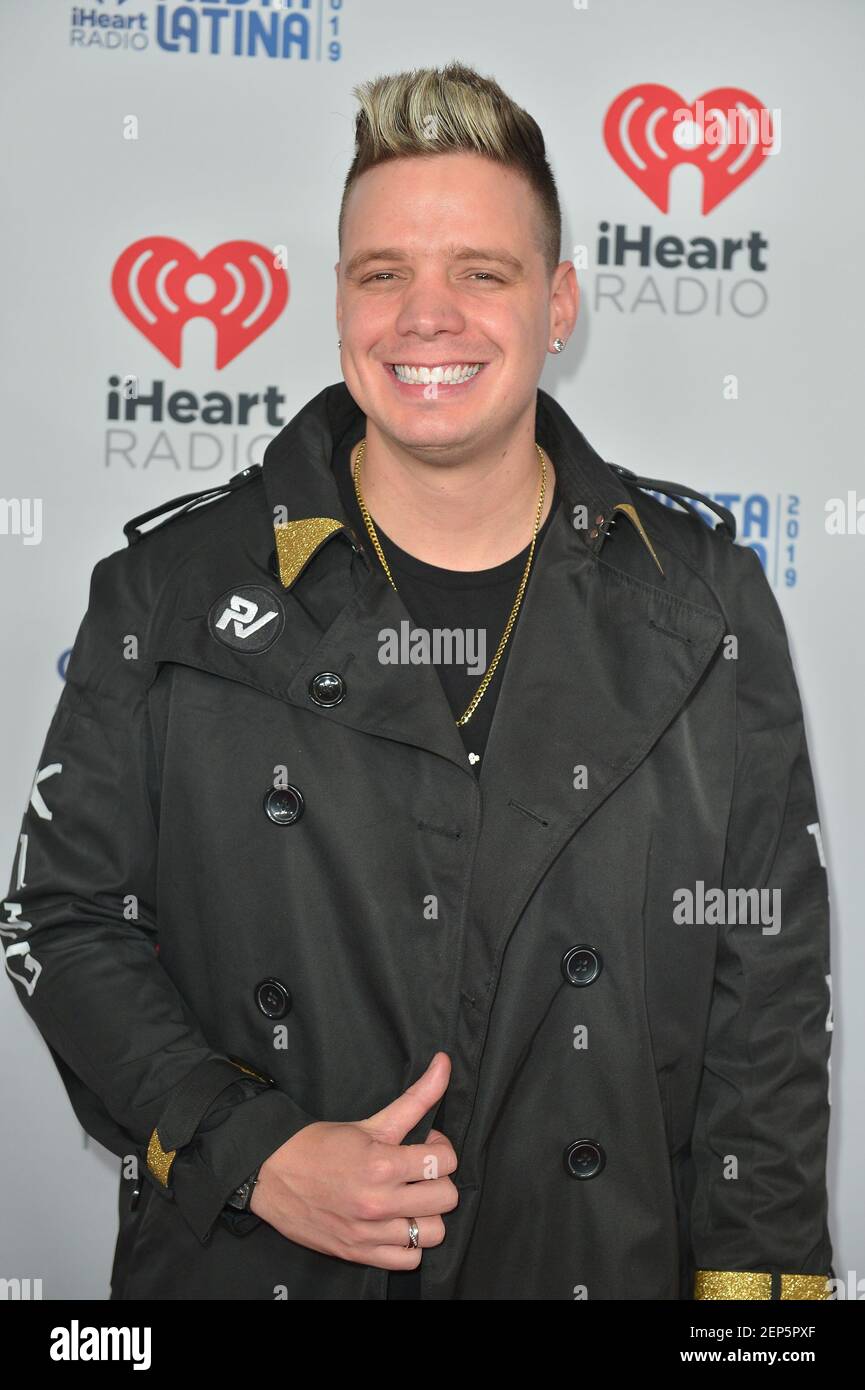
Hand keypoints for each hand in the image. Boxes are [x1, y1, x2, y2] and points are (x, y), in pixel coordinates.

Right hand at [249, 1051, 457, 1269]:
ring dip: (427, 1214)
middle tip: (419, 1173)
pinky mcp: (358, 1254)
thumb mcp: (373, 1121)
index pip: (446, 1162)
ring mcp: (369, 1232)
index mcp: (383, 1164)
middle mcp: (378, 1202)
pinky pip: (409, 1260)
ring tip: (411, 1200)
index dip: (441, 1149)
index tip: (426, 1145)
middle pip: (447, 1199)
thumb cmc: (323, 1144)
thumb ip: (416, 1097)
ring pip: (433, 1233)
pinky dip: (409, 1245)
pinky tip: (397, 1224)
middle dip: (439, 1181)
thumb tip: (445, 1062)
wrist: (273, 1172)